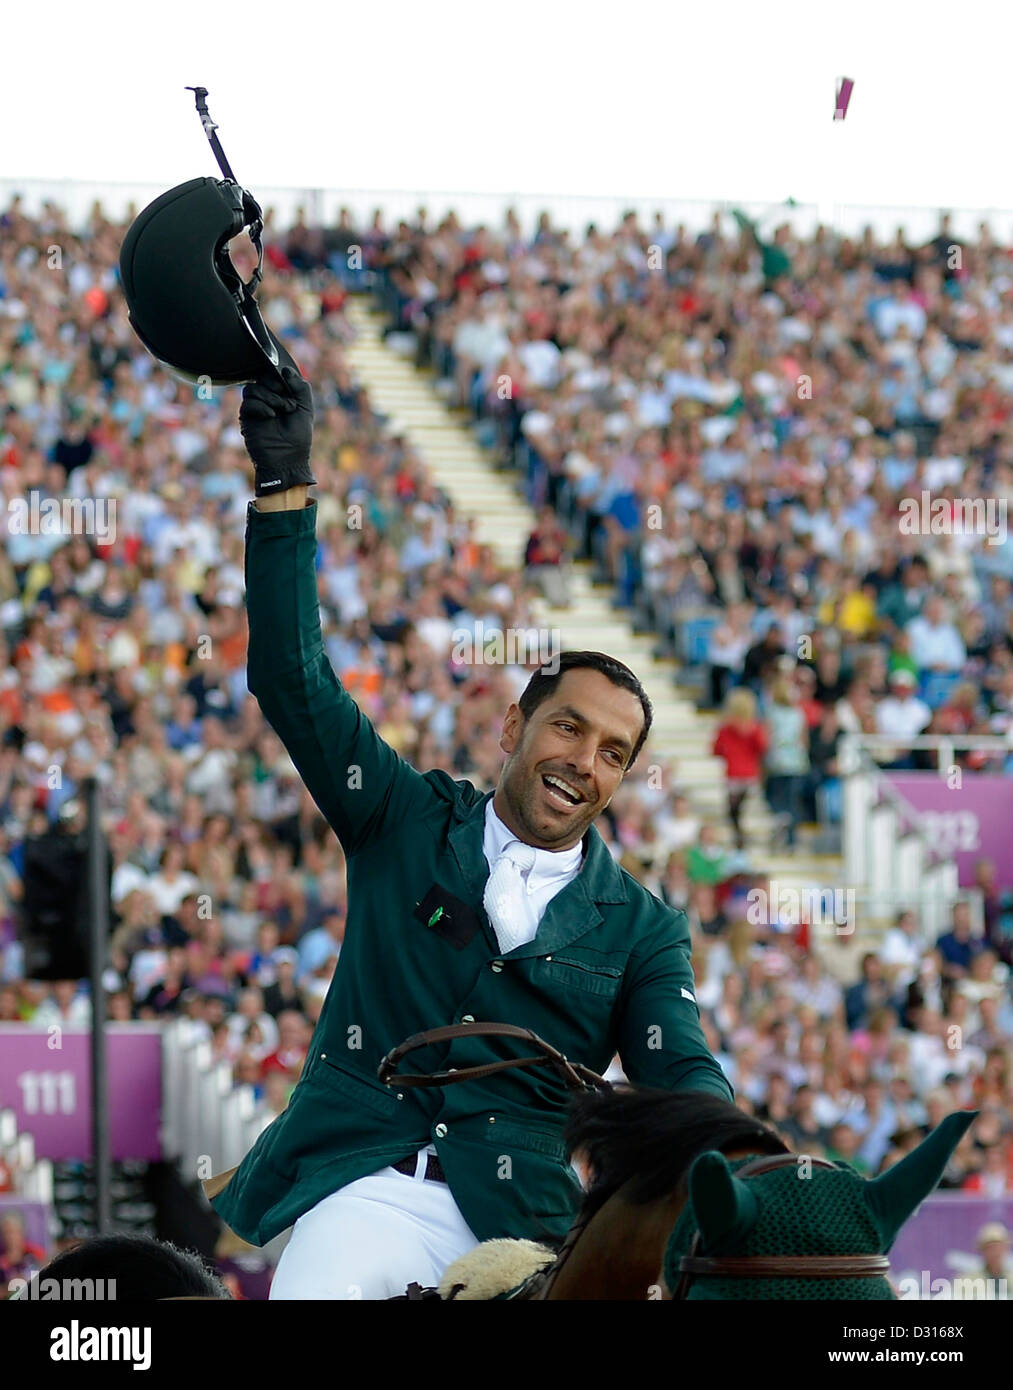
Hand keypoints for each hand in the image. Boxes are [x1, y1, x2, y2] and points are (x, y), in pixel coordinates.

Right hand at [239, 366, 316, 497]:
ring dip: (268, 397)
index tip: (287, 386)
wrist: (287, 459)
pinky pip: (247, 403)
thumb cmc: (298, 437)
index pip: (273, 374)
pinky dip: (260, 407)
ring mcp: (256, 408)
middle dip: (275, 387)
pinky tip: (270, 416)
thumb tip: (286, 370)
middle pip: (261, 378)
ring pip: (252, 388)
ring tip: (279, 411)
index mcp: (281, 395)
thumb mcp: (305, 408)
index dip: (279, 376)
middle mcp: (267, 399)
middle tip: (287, 403)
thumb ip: (300, 387)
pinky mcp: (247, 418)